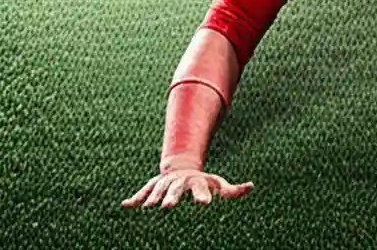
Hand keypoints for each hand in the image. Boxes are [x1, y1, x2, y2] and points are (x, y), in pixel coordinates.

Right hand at [121, 168, 252, 208]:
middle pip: (176, 190)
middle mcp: (179, 182)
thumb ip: (234, 190)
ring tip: (148, 207)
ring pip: (158, 190)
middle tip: (169, 207)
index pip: (200, 189)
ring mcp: (165, 183)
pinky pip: (142, 192)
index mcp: (196, 182)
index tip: (204, 204)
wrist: (183, 168)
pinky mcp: (153, 186)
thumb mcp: (220, 184)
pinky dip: (134, 199)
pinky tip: (125, 206)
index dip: (202, 196)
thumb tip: (251, 186)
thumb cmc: (204, 182)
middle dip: (172, 198)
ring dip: (153, 198)